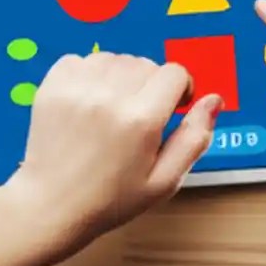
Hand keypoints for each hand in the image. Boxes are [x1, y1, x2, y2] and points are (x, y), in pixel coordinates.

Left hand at [7, 53, 221, 248]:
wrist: (51, 206)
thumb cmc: (109, 200)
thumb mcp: (163, 181)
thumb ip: (194, 139)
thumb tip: (214, 100)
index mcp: (140, 121)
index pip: (174, 73)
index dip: (180, 88)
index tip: (172, 106)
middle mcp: (109, 98)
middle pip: (146, 63)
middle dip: (150, 85)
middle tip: (139, 116)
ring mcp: (77, 89)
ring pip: (115, 58)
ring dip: (120, 76)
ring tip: (114, 107)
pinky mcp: (53, 86)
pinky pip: (81, 59)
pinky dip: (89, 74)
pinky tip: (90, 100)